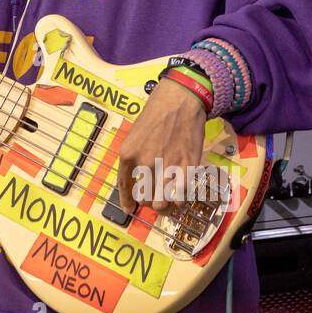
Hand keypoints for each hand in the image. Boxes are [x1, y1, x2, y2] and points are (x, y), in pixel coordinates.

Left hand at [116, 77, 207, 214]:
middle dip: (148, 202)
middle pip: (144, 198)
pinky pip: (180, 197)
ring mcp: (166, 167)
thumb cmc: (156, 115)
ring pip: (162, 203)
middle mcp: (145, 164)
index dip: (126, 201)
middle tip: (153, 199)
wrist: (179, 102)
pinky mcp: (186, 168)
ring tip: (166, 202)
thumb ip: (133, 158)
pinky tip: (179, 199)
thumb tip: (136, 180)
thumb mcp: (134, 135)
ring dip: (164, 206)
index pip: (124, 186)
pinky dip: (179, 201)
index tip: (129, 210)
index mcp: (128, 155)